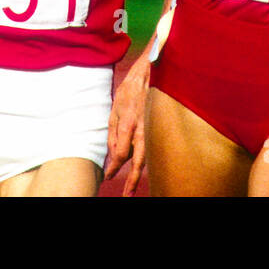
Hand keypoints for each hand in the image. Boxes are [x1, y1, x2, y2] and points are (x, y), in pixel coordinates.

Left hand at [104, 55, 149, 196]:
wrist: (150, 74)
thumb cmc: (130, 91)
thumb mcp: (115, 109)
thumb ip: (113, 131)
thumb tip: (113, 152)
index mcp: (127, 124)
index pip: (120, 153)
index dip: (114, 167)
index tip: (109, 176)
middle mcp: (141, 129)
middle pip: (138, 161)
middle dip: (132, 179)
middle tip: (127, 194)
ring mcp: (153, 128)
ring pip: (148, 155)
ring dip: (141, 172)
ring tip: (134, 188)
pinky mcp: (160, 126)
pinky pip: (153, 146)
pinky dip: (149, 158)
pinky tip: (145, 166)